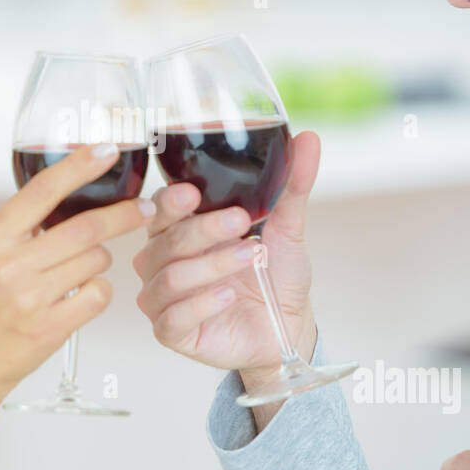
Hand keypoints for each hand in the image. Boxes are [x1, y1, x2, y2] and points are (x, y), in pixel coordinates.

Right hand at [0, 143, 154, 405]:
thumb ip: (24, 231)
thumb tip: (70, 198)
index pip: (43, 190)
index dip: (79, 166)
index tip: (107, 150)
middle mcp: (10, 264)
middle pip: (85, 228)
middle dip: (124, 215)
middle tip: (146, 209)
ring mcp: (29, 297)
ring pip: (96, 261)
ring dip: (103, 261)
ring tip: (84, 271)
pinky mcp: (48, 327)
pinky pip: (98, 295)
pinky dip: (100, 292)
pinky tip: (82, 298)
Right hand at [132, 130, 319, 382]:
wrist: (286, 327)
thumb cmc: (275, 274)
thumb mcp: (286, 226)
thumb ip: (291, 185)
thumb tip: (309, 138)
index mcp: (177, 228)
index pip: (159, 208)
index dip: (171, 200)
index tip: (195, 193)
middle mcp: (160, 260)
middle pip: (165, 241)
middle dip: (204, 229)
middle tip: (242, 222)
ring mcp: (160, 297)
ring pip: (169, 277)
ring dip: (211, 265)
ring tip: (249, 256)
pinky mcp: (170, 332)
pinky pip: (172, 317)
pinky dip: (202, 304)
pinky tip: (228, 295)